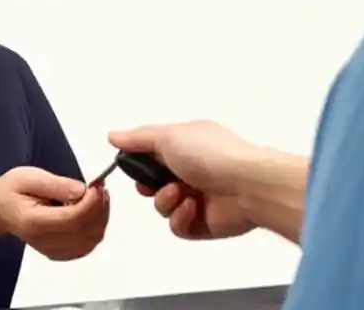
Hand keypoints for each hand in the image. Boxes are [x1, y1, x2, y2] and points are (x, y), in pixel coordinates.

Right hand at [0, 167, 109, 260]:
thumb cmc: (10, 192)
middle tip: (99, 187)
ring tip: (96, 197)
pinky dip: (96, 228)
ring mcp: (53, 250)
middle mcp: (45, 241)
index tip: (97, 185)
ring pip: (91, 240)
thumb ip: (56, 184)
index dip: (92, 202)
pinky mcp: (60, 252)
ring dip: (101, 218)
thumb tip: (82, 190)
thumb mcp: (28, 177)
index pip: (73, 219)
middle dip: (99, 207)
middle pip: (86, 231)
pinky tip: (91, 212)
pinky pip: (88, 246)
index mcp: (34, 222)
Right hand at [108, 120, 259, 240]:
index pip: (152, 154)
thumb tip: (114, 135)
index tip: (132, 166)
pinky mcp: (204, 223)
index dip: (138, 163)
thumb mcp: (169, 136)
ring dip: (164, 201)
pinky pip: (178, 227)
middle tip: (151, 184)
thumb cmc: (214, 155)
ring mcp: (199, 197)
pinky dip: (180, 218)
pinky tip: (191, 208)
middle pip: (154, 183)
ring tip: (179, 193)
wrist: (249, 185)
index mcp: (187, 145)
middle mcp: (193, 170)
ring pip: (163, 206)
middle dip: (148, 186)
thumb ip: (139, 139)